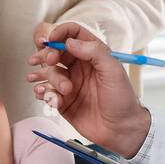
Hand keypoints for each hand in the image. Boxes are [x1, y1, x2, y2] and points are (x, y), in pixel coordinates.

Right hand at [26, 21, 149, 157]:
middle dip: (47, 54)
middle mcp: (79, 66)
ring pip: (48, 72)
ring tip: (62, 91)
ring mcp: (69, 83)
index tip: (50, 39)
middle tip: (50, 62)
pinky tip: (49, 97)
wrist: (121, 130)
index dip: (59, 32)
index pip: (72, 34)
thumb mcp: (113, 71)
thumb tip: (70, 41)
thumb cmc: (122, 100)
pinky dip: (42, 92)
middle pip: (54, 51)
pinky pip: (45, 91)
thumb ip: (94, 52)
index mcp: (92, 55)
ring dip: (49, 78)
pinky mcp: (62, 100)